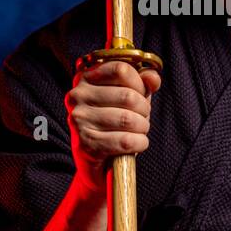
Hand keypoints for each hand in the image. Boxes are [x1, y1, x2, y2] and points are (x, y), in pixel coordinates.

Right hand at [65, 60, 160, 197]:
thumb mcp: (128, 97)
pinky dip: (140, 143)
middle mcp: (77, 95)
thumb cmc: (113, 123)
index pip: (121, 69)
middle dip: (144, 110)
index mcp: (85, 77)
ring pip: (128, 119)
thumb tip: (153, 78)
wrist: (95, 161)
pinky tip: (138, 143)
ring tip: (139, 130)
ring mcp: (79, 119)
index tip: (141, 94)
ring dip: (143, 127)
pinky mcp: (86, 143)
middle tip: (142, 118)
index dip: (139, 83)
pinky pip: (125, 141)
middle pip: (128, 96)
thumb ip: (142, 83)